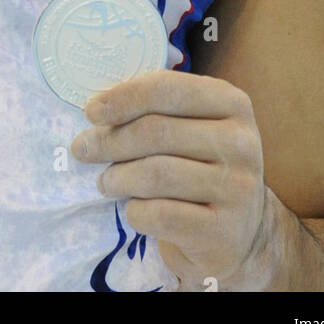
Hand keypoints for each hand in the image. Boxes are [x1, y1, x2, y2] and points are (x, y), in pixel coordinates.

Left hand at [70, 70, 265, 288]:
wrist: (239, 234)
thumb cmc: (202, 168)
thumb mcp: (192, 128)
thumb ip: (157, 110)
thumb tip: (98, 108)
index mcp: (231, 103)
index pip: (168, 88)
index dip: (124, 97)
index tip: (91, 111)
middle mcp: (241, 142)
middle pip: (157, 132)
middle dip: (110, 140)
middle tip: (83, 149)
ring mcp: (238, 188)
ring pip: (157, 174)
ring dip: (118, 177)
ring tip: (104, 181)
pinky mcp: (223, 231)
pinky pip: (161, 215)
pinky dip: (136, 211)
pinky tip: (132, 209)